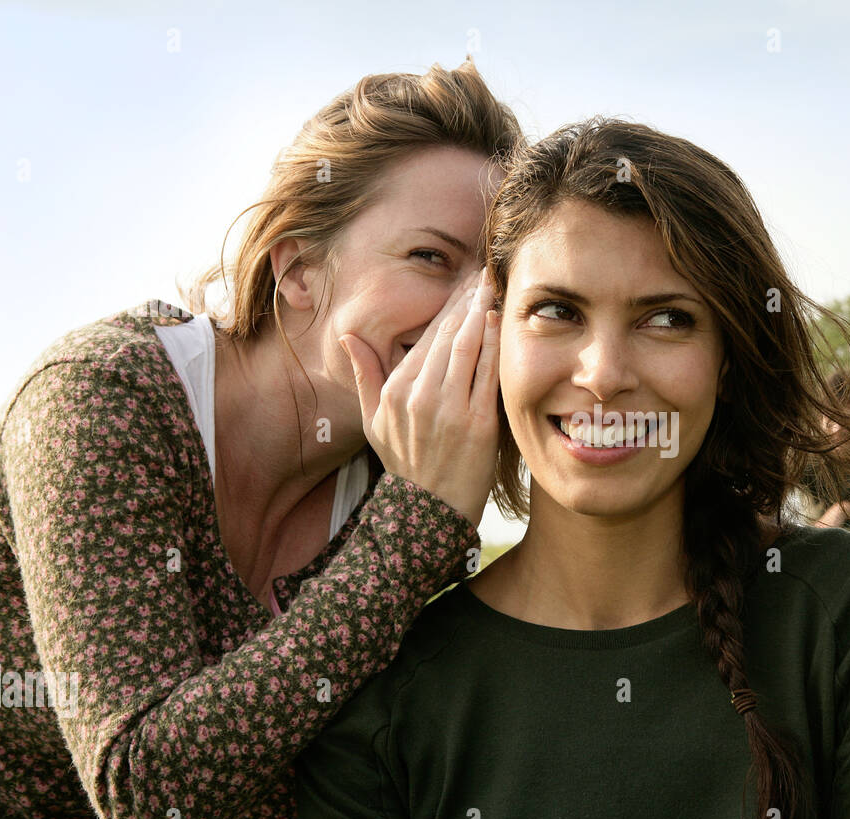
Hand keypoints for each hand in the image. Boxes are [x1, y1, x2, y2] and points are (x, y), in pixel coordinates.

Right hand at [339, 268, 499, 527]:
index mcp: (395, 392)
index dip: (448, 308)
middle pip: (447, 336)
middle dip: (466, 301)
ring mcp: (449, 410)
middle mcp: (419, 397)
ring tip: (492, 289)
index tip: (463, 285)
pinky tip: (500, 323)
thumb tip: (349, 336)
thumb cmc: (406, 465)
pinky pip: (487, 374)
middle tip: (483, 275)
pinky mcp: (477, 424)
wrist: (429, 512)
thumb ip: (365, 375)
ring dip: (481, 313)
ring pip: (467, 348)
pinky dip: (494, 345)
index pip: (426, 338)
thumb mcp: (375, 423)